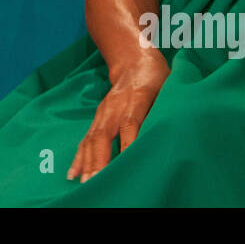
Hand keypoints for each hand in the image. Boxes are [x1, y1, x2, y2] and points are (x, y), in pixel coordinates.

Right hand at [68, 48, 169, 182]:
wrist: (133, 60)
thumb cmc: (156, 79)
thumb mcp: (168, 90)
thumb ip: (166, 110)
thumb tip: (170, 136)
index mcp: (138, 98)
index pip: (130, 123)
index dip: (128, 143)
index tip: (125, 163)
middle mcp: (115, 106)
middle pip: (104, 134)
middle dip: (99, 160)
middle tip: (96, 181)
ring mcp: (104, 112)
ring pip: (93, 139)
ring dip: (87, 162)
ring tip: (83, 182)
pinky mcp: (98, 117)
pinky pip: (86, 139)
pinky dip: (79, 157)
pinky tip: (74, 173)